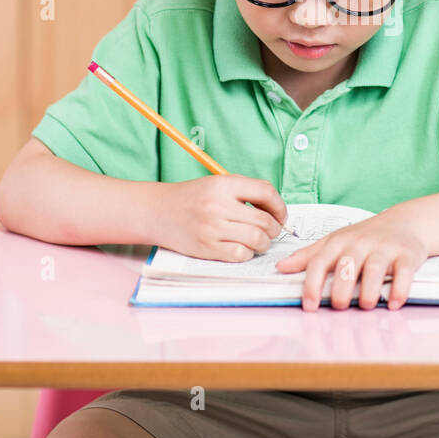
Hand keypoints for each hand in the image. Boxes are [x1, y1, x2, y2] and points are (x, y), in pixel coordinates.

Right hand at [158, 175, 287, 261]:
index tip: (281, 215)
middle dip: (275, 229)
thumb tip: (277, 209)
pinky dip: (247, 253)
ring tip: (258, 241)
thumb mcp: (217, 183)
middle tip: (271, 231)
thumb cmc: (192, 198)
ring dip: (264, 243)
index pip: (266, 192)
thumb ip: (245, 190)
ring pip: (257, 240)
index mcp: (223, 185)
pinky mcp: (206, 248)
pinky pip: (241, 255)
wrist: (157, 212)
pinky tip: (242, 248)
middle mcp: (218, 205)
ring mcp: (212, 228)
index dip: (280, 206)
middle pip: (265, 221)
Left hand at [274, 207, 427, 310]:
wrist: (406, 222)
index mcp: (339, 241)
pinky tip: (393, 303)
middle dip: (340, 289)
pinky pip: (404, 272)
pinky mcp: (408, 254)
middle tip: (338, 307)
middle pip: (347, 265)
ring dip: (368, 290)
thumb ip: (309, 255)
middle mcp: (361, 243)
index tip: (309, 306)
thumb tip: (281, 266)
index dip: (312, 284)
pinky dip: (399, 288)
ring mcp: (385, 248)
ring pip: (374, 268)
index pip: (320, 261)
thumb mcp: (335, 241)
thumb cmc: (365, 237)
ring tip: (365, 306)